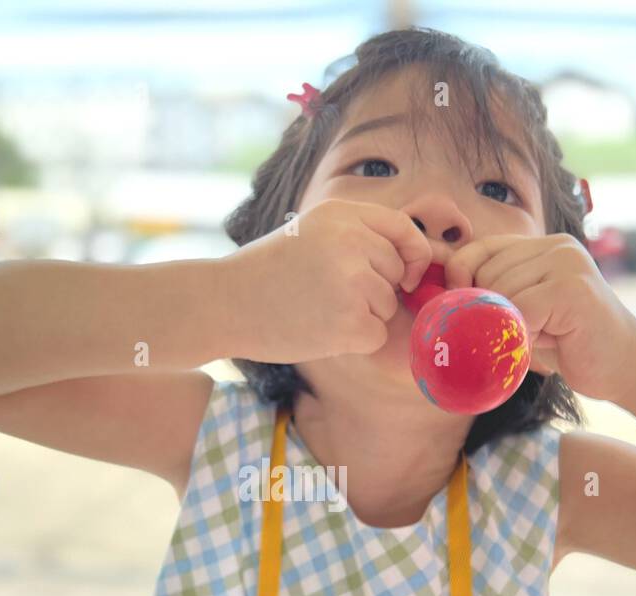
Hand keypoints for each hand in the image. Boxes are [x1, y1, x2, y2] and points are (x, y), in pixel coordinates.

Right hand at [222, 199, 431, 363]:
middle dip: (375, 289)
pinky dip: (354, 341)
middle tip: (328, 294)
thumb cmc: (266, 272)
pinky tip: (321, 331)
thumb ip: (357, 235)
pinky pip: (376, 335)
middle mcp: (351, 241)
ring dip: (362, 316)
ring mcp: (352, 281)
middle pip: (397, 272)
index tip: (405, 274)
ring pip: (388, 306)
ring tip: (318, 310)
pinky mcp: (350, 321)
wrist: (223, 304)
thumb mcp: (311, 231)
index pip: (403, 228)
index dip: (412, 254)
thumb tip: (412, 259)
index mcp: (342, 213)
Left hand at [445, 233, 635, 402]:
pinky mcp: (573, 288)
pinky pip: (521, 311)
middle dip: (488, 311)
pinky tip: (544, 344)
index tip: (458, 307)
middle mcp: (556, 247)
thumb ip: (498, 298)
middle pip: (486, 272)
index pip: (481, 248)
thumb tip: (444, 300)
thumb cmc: (571, 345)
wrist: (626, 366)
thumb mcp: (527, 314)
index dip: (460, 276)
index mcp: (542, 247)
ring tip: (537, 339)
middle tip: (515, 335)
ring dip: (509, 328)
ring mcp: (567, 263)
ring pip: (501, 293)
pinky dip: (523, 336)